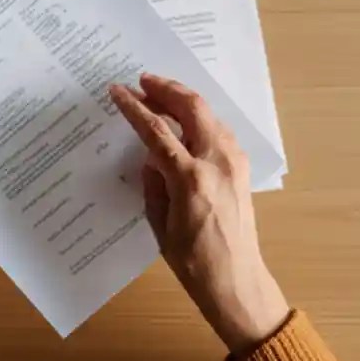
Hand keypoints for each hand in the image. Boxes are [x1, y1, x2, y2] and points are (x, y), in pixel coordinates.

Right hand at [110, 73, 288, 353]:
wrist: (236, 280)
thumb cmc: (192, 262)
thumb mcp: (159, 223)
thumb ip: (153, 182)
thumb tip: (150, 155)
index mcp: (191, 179)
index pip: (157, 130)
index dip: (135, 108)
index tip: (117, 91)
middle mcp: (217, 162)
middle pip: (192, 107)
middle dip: (166, 89)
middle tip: (143, 80)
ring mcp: (234, 162)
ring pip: (209, 114)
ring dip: (184, 99)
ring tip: (160, 94)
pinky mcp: (242, 167)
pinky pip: (219, 130)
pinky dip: (200, 117)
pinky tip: (185, 119)